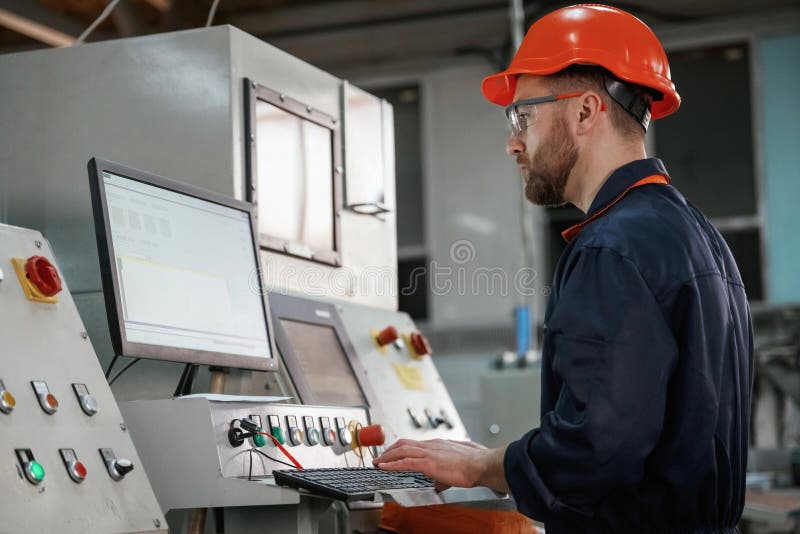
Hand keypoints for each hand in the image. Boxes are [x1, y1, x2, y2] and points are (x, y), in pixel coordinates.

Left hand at [373, 438, 508, 492]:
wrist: (482, 465)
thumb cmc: (476, 464)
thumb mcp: (458, 466)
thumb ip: (447, 474)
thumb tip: (441, 483)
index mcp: (439, 445)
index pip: (415, 444)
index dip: (402, 448)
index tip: (395, 453)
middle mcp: (432, 445)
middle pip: (404, 444)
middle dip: (390, 450)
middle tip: (381, 457)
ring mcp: (429, 452)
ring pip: (401, 450)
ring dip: (387, 456)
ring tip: (378, 462)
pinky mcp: (428, 463)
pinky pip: (404, 462)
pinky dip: (391, 464)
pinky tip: (384, 467)